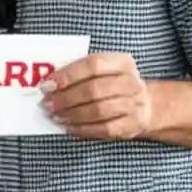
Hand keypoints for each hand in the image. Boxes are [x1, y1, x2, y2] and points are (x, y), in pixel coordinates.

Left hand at [40, 53, 154, 139]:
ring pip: (99, 110)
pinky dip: (83, 129)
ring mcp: (134, 105)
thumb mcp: (102, 71)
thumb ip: (78, 73)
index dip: (68, 75)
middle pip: (95, 89)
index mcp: (121, 62)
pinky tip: (69, 127)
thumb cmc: (112, 85)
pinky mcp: (131, 125)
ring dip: (72, 114)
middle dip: (66, 98)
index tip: (47, 85)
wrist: (144, 105)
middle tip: (47, 104)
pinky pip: (104, 128)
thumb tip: (49, 84)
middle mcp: (131, 82)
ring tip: (56, 115)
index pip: (93, 65)